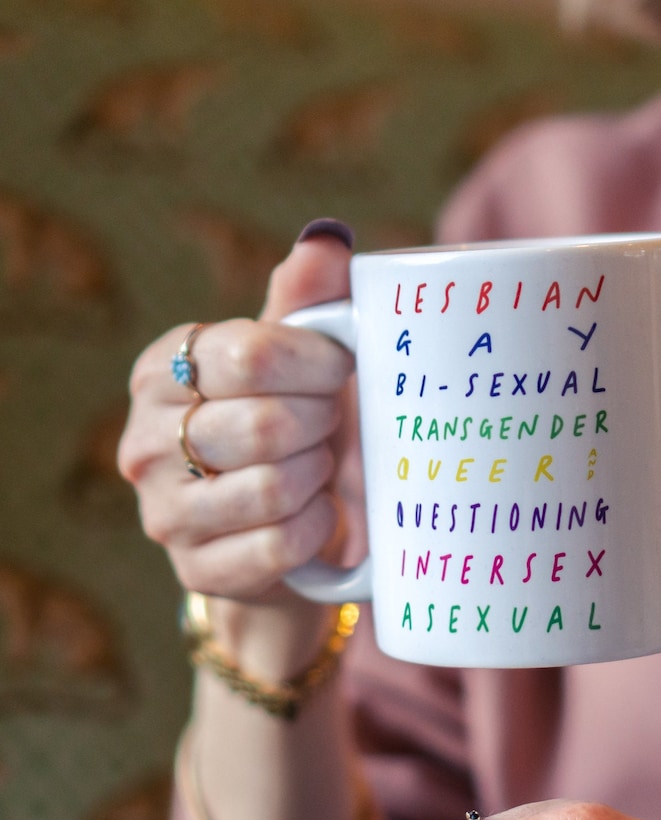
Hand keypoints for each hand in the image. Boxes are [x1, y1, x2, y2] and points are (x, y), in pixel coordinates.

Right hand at [117, 230, 355, 600]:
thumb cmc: (297, 430)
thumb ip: (308, 302)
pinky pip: (278, 544)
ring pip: (271, 487)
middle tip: (332, 425)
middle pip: (263, 425)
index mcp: (164, 368)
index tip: (344, 371)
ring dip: (317, 477)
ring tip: (319, 469)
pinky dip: (315, 527)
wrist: (287, 534)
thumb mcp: (299, 363)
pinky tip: (316, 514)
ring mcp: (165, 511)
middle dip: (321, 424)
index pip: (251, 355)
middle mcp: (146, 439)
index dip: (319, 365)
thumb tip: (327, 238)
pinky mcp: (196, 569)